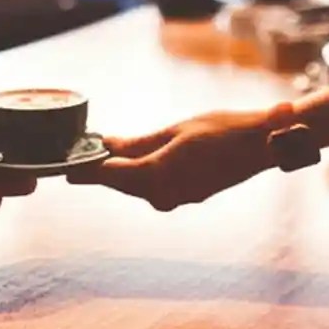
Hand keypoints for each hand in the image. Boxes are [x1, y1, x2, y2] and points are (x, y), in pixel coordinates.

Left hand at [69, 110, 273, 210]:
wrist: (261, 146)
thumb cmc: (221, 130)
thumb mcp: (175, 130)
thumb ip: (139, 142)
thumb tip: (108, 144)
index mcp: (158, 174)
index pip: (111, 175)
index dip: (87, 170)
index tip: (66, 167)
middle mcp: (165, 194)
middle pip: (121, 184)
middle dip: (100, 172)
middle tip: (76, 161)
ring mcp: (178, 198)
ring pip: (137, 188)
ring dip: (119, 175)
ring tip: (100, 158)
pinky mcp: (188, 196)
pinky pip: (154, 188)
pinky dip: (140, 177)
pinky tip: (133, 163)